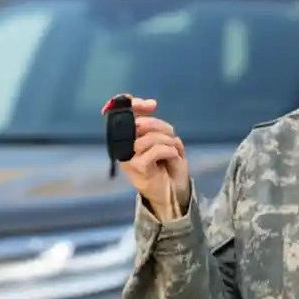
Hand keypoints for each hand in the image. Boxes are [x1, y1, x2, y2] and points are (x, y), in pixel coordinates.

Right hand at [113, 97, 189, 219]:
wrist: (174, 193)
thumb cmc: (169, 167)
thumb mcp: (166, 140)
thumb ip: (157, 125)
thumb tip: (150, 105)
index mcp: (128, 139)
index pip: (124, 115)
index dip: (135, 105)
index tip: (151, 104)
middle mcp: (124, 147)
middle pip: (138, 124)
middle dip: (159, 125)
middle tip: (171, 136)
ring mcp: (128, 158)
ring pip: (148, 138)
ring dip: (167, 141)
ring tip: (174, 149)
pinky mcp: (137, 168)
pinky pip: (154, 151)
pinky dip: (168, 151)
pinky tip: (174, 156)